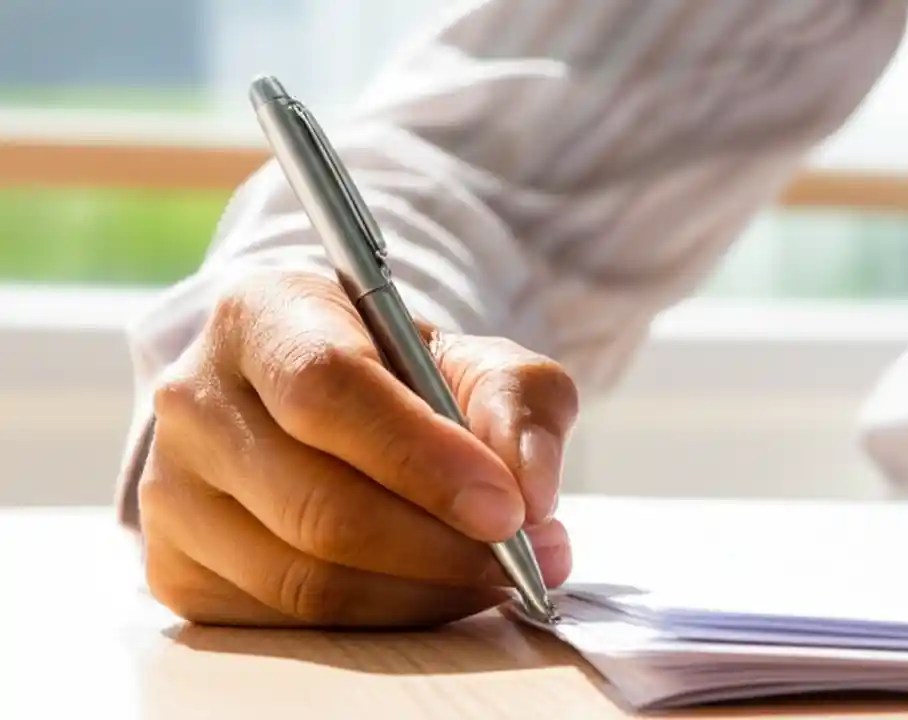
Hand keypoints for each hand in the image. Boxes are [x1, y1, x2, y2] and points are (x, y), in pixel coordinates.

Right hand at [138, 270, 576, 626]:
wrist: (308, 402)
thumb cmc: (395, 374)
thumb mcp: (471, 358)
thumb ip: (517, 402)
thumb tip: (531, 493)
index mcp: (260, 315)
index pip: (328, 390)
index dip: (423, 459)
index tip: (507, 509)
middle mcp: (194, 399)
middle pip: (317, 504)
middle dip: (441, 546)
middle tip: (525, 558)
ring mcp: (170, 490)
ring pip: (304, 578)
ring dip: (421, 592)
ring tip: (494, 575)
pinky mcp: (177, 566)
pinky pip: (286, 621)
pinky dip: (380, 617)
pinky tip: (430, 588)